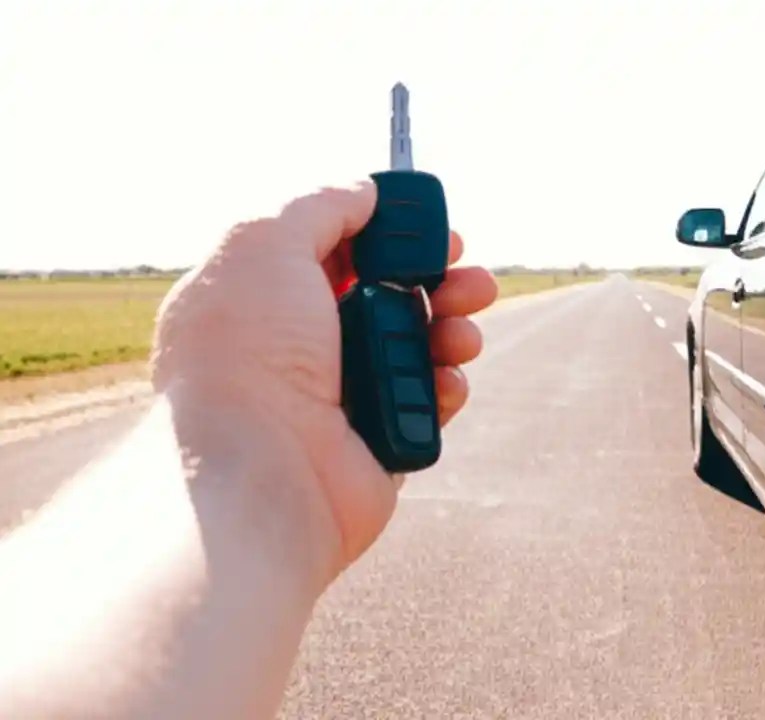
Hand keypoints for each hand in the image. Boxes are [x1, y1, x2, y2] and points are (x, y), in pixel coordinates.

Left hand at [150, 181, 496, 584]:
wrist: (263, 471)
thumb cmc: (248, 356)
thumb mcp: (265, 244)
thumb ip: (318, 205)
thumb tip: (363, 192)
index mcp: (263, 298)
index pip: (335, 250)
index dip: (387, 231)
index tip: (430, 225)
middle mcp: (299, 346)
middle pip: (390, 294)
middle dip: (439, 276)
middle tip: (467, 273)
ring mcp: (343, 396)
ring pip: (419, 344)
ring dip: (453, 326)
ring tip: (463, 330)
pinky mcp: (382, 439)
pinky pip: (431, 400)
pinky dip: (447, 384)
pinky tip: (447, 378)